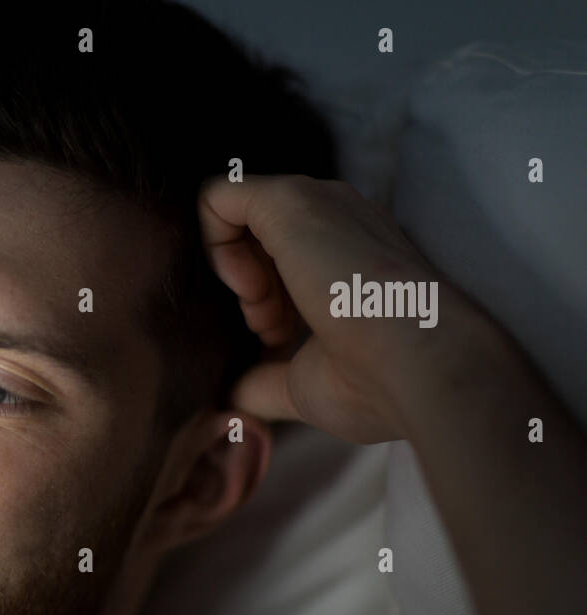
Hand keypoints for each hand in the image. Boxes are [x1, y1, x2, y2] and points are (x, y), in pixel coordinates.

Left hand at [197, 174, 469, 442]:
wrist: (421, 370)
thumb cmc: (379, 384)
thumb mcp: (307, 385)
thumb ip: (265, 382)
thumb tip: (232, 399)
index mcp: (349, 251)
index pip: (281, 255)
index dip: (262, 299)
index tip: (279, 340)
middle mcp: (338, 217)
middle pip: (255, 235)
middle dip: (247, 288)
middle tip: (271, 332)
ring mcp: (318, 202)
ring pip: (237, 217)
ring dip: (235, 273)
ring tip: (268, 319)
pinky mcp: (290, 199)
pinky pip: (216, 196)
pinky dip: (213, 248)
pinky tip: (247, 291)